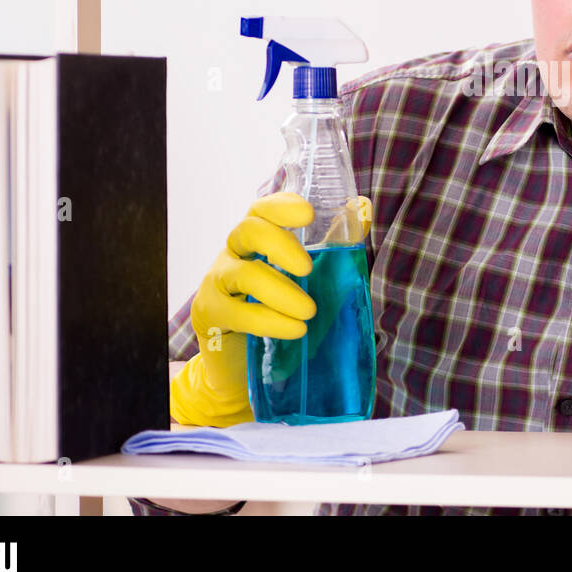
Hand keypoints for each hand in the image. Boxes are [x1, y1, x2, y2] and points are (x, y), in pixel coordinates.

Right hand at [170, 192, 318, 426]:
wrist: (241, 365)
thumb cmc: (279, 313)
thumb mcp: (310, 281)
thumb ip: (334, 248)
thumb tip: (361, 208)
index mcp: (256, 241)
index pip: (261, 210)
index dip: (281, 206)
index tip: (308, 215)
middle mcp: (233, 255)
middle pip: (248, 231)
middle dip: (280, 244)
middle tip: (308, 269)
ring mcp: (217, 283)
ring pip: (244, 274)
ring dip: (281, 292)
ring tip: (309, 311)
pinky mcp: (209, 314)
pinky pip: (237, 313)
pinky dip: (270, 321)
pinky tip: (296, 329)